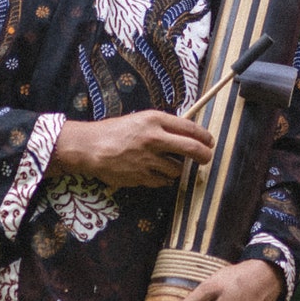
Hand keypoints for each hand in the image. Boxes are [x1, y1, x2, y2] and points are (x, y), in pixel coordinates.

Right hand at [50, 111, 213, 187]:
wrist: (90, 147)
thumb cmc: (114, 131)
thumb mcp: (140, 120)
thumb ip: (162, 126)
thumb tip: (186, 134)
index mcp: (154, 120)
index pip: (189, 127)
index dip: (204, 136)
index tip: (209, 141)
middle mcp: (154, 138)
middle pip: (191, 148)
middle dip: (204, 155)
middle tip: (206, 158)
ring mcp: (149, 159)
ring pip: (177, 168)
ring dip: (177, 168)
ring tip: (167, 164)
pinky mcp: (142, 176)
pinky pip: (162, 181)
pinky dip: (162, 178)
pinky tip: (154, 172)